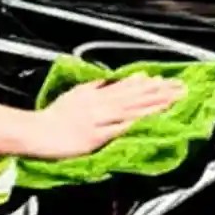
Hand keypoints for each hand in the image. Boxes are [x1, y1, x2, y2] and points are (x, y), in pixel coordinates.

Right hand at [24, 74, 184, 159]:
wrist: (36, 133)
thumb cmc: (51, 118)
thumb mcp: (72, 94)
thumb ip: (91, 87)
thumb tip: (106, 80)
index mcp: (93, 94)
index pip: (124, 86)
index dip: (145, 83)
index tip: (162, 78)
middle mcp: (98, 104)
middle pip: (133, 96)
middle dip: (158, 91)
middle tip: (178, 87)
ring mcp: (98, 120)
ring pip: (130, 109)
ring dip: (152, 104)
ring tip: (171, 100)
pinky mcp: (95, 136)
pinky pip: (118, 128)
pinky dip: (133, 123)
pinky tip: (147, 120)